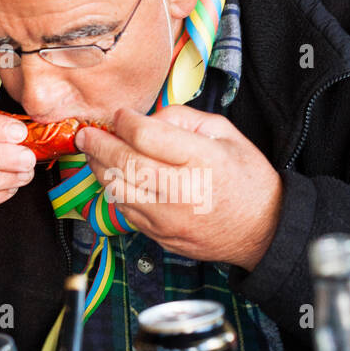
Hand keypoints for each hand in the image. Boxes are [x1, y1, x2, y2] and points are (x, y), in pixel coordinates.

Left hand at [75, 105, 282, 271]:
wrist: (263, 230)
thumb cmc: (247, 179)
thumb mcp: (226, 134)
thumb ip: (184, 119)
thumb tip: (148, 118)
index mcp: (201, 159)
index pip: (146, 135)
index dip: (125, 121)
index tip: (119, 114)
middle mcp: (182, 190)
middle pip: (124, 163)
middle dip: (98, 144)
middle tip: (85, 134)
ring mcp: (168, 218)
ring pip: (117, 190)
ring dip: (99, 169)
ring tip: (93, 153)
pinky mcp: (161, 236)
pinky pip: (126, 211)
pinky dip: (115, 192)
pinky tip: (113, 178)